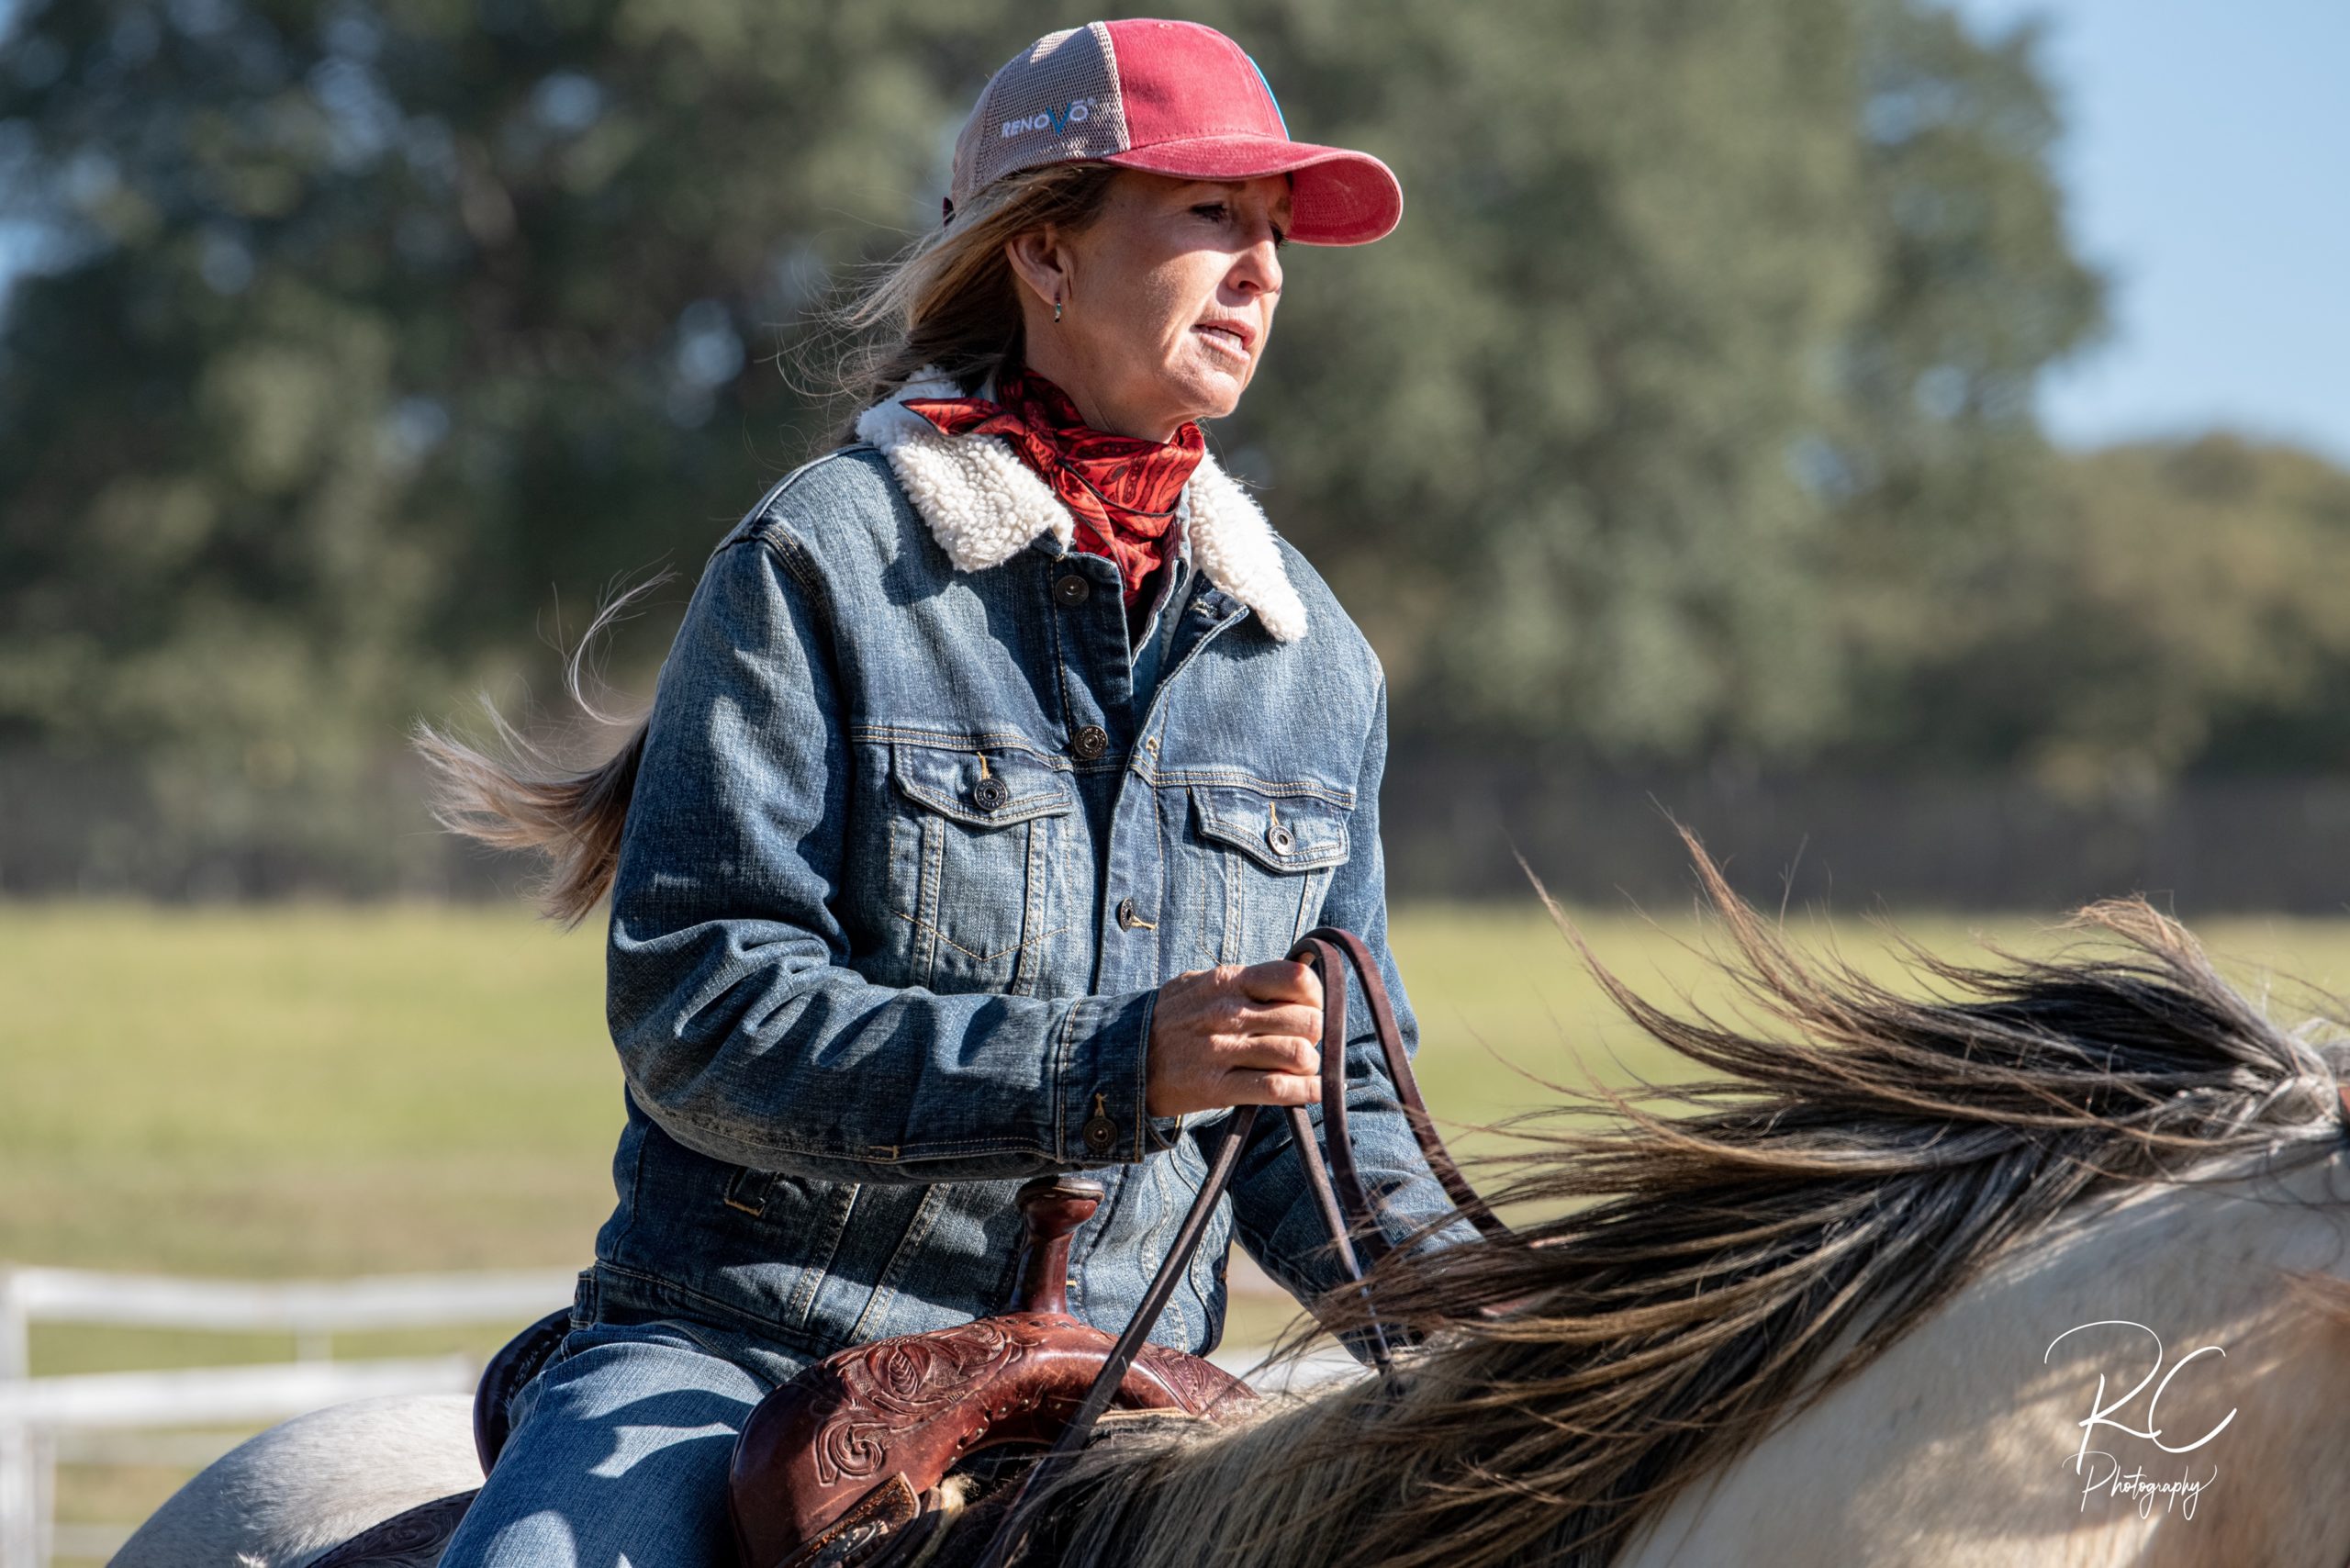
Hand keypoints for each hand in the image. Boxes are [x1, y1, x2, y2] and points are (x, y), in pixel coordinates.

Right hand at [1145, 959, 1324, 1118]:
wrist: (1122, 1057)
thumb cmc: (1171, 1019)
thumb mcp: (1199, 983)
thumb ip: (1243, 978)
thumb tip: (1295, 972)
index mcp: (1228, 981)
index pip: (1295, 978)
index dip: (1316, 996)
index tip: (1312, 1007)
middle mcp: (1228, 1013)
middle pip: (1305, 1020)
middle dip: (1316, 1035)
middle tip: (1307, 1042)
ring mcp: (1223, 1050)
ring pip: (1296, 1055)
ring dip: (1309, 1065)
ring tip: (1302, 1067)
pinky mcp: (1218, 1087)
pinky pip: (1276, 1089)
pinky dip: (1303, 1092)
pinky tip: (1310, 1091)